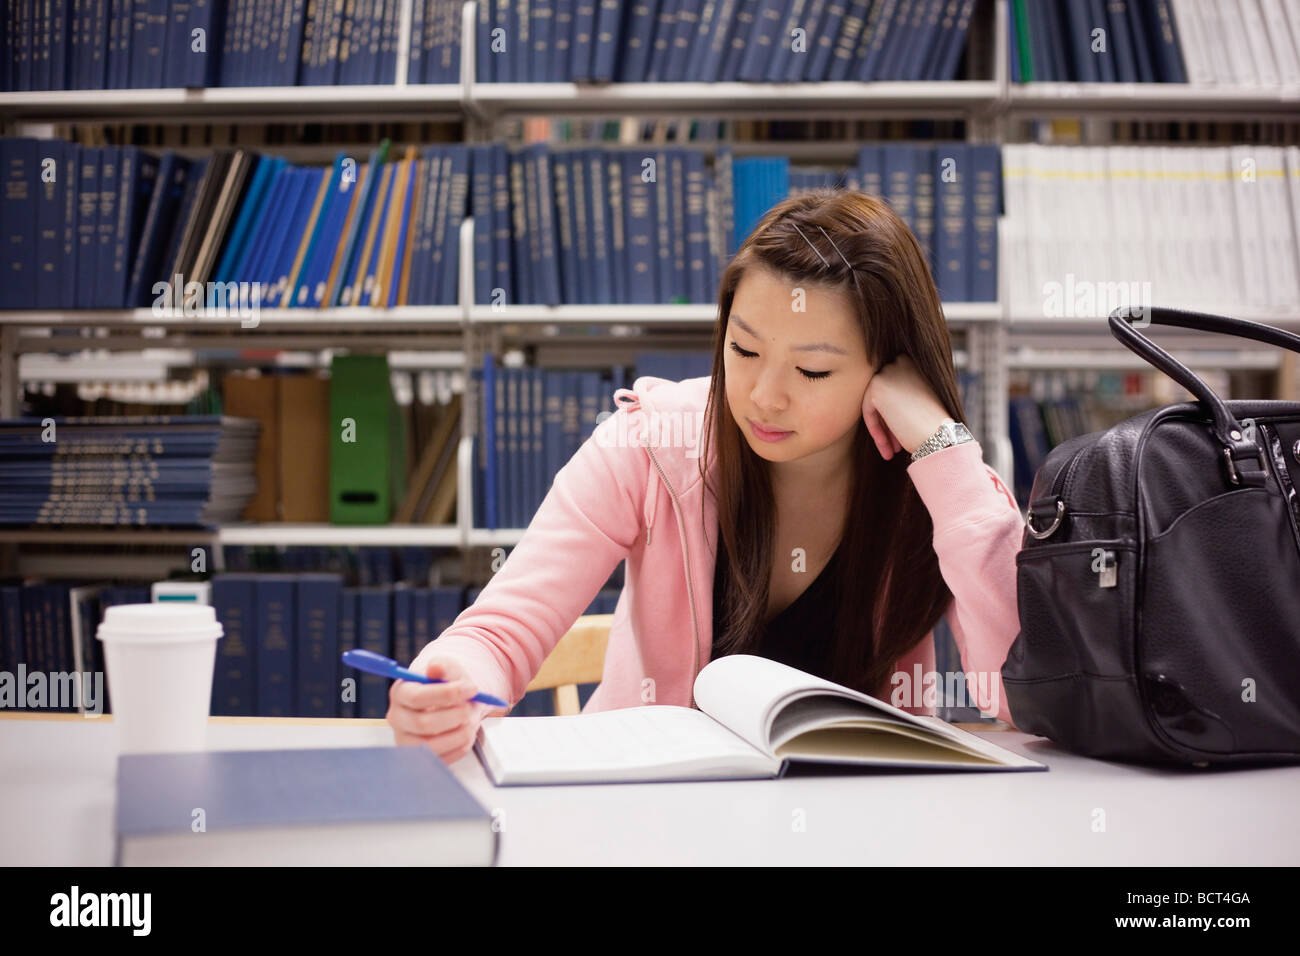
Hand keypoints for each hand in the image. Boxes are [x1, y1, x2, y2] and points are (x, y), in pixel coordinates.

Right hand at [386, 654, 507, 764]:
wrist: (454, 703)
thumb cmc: (448, 685)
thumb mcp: (448, 669)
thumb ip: (443, 666)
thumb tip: (435, 666)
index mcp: (400, 692)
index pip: (417, 697)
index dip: (447, 694)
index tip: (471, 688)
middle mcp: (397, 718)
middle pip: (423, 723)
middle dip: (455, 715)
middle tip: (471, 707)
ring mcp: (406, 741)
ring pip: (431, 745)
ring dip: (459, 732)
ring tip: (470, 720)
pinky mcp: (419, 758)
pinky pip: (441, 759)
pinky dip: (460, 746)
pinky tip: (465, 732)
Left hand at [861, 353, 952, 460]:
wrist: (941, 435)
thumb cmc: (936, 424)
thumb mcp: (919, 401)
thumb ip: (901, 395)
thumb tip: (881, 402)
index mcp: (915, 362)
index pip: (895, 389)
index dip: (897, 414)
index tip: (902, 434)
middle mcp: (901, 362)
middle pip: (884, 397)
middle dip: (889, 423)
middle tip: (895, 446)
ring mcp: (888, 372)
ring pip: (876, 406)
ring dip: (883, 430)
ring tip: (892, 451)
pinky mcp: (876, 387)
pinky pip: (869, 412)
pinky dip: (876, 430)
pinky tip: (887, 448)